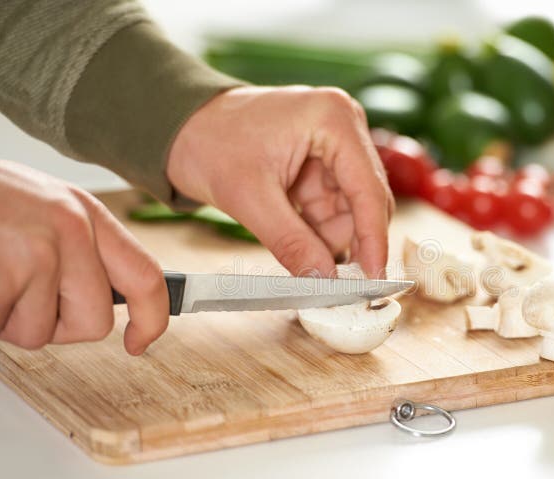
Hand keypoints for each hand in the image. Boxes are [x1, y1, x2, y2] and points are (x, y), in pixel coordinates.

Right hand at [0, 157, 167, 354]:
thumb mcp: (45, 205)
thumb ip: (79, 245)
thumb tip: (100, 288)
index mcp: (86, 214)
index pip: (145, 276)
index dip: (151, 318)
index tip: (140, 341)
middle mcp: (71, 233)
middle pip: (94, 322)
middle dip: (57, 325)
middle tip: (20, 296)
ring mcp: (36, 259)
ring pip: (38, 333)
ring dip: (6, 320)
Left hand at [166, 86, 393, 278]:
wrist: (179, 127)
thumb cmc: (208, 142)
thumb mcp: (250, 198)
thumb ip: (292, 242)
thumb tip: (324, 281)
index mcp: (332, 119)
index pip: (368, 188)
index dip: (374, 238)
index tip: (374, 278)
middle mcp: (343, 125)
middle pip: (366, 199)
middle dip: (352, 241)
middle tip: (340, 285)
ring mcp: (334, 144)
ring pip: (350, 208)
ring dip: (330, 239)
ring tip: (304, 259)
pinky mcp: (321, 162)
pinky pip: (332, 207)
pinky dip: (319, 231)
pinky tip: (303, 248)